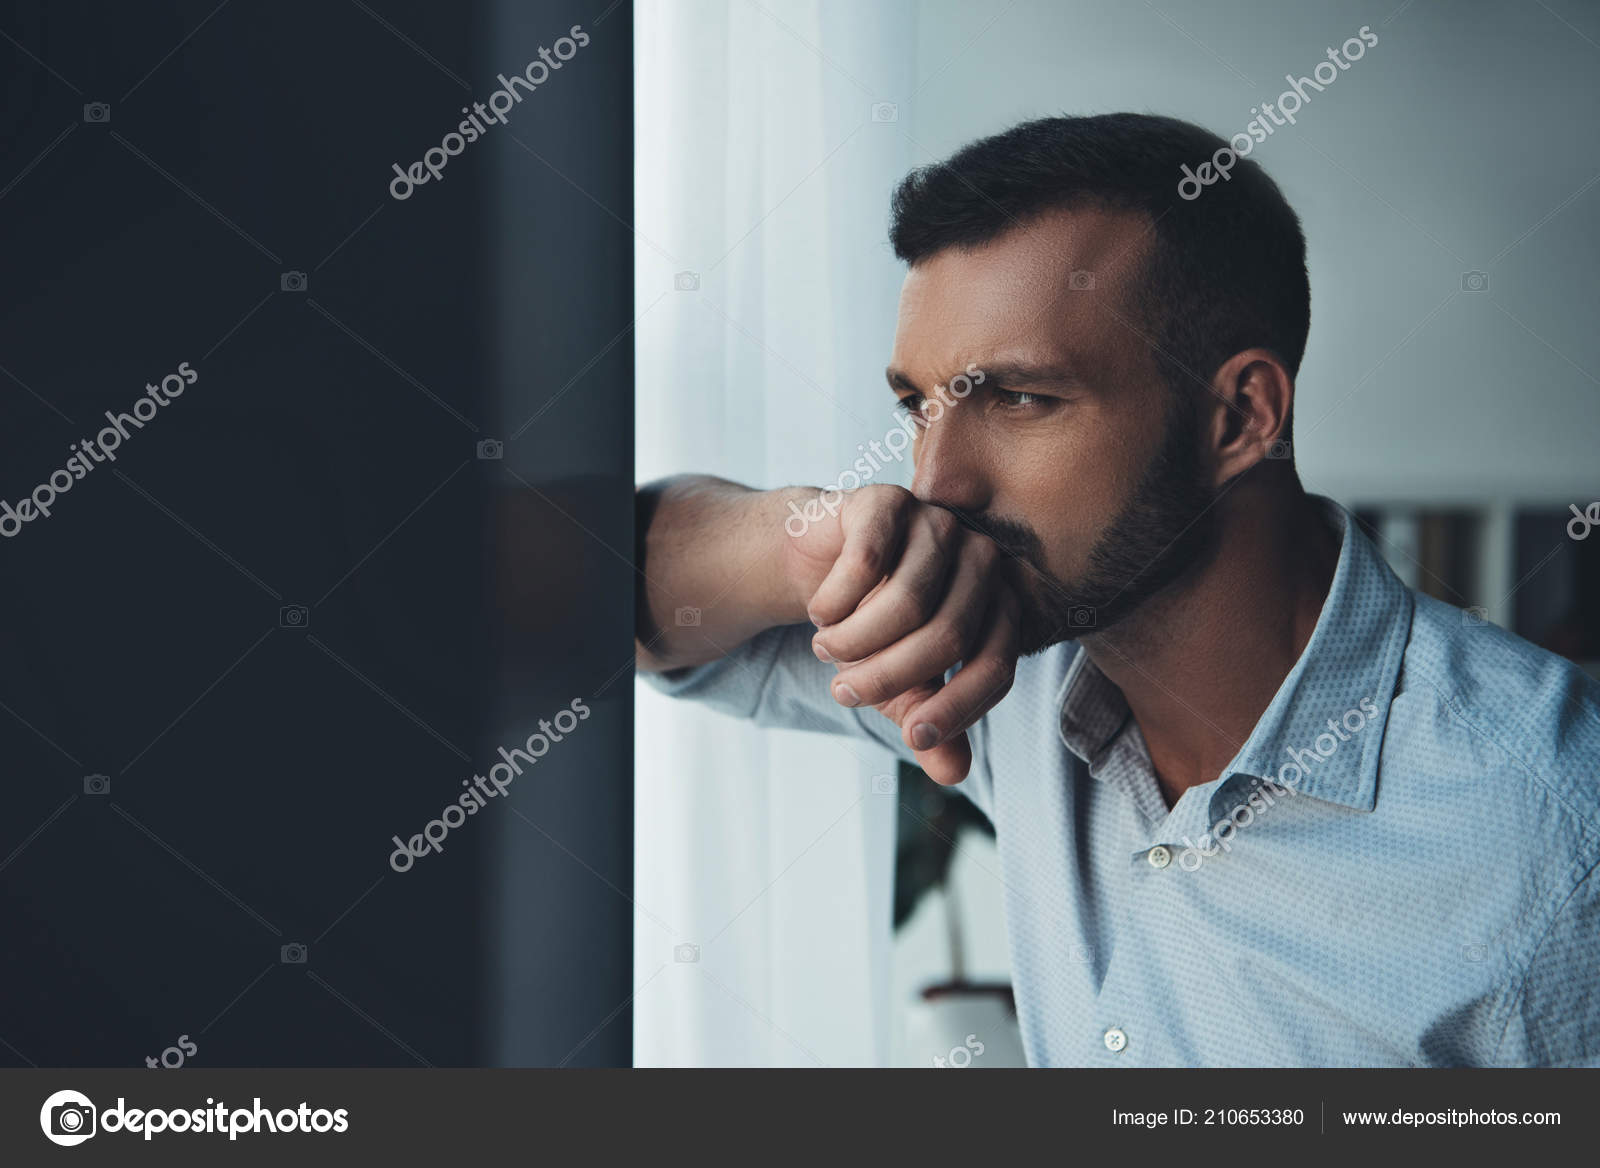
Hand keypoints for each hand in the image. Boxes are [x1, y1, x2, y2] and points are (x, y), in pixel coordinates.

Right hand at [785, 485, 1019, 783]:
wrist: (819, 565)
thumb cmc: (872, 626)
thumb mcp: (902, 686)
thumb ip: (930, 726)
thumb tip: (954, 775)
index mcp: (998, 606)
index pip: (996, 666)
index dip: (958, 708)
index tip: (915, 735)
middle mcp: (979, 558)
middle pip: (946, 635)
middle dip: (886, 677)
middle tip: (843, 692)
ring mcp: (936, 522)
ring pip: (905, 601)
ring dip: (853, 640)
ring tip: (828, 650)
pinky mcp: (889, 500)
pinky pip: (867, 562)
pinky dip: (835, 602)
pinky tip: (821, 612)